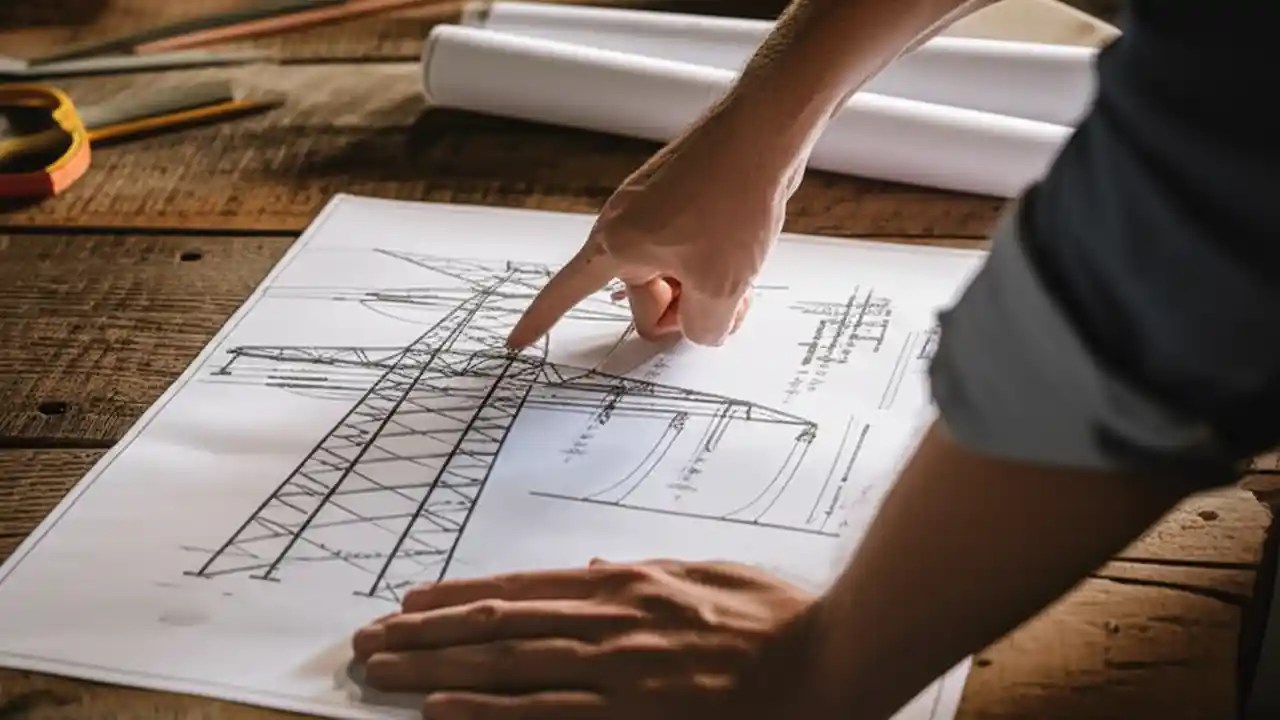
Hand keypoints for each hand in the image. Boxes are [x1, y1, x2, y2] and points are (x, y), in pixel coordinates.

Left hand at [351, 559, 817, 719]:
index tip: (409, 602)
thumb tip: (592, 570)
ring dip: (435, 669)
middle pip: (496, 626)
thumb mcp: (705, 574)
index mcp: (626, 584)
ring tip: (381, 670)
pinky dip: (487, 712)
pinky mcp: (630, 712)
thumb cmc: (773, 616)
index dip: (457, 595)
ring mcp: (615, 670)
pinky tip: (441, 712)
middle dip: (425, 634)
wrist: (825, 659)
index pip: (520, 589)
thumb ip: (643, 573)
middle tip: (366, 641)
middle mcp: (608, 621)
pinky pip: (544, 714)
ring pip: (506, 667)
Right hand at [506, 107, 799, 348]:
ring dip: (704, 285)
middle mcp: (623, 226)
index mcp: (615, 247)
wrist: (763, 133)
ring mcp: (650, 211)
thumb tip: (701, 328)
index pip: (565, 293)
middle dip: (684, 308)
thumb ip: (703, 330)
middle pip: (644, 303)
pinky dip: (712, 261)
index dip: (539, 321)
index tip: (514, 344)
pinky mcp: (678, 202)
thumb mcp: (723, 289)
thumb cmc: (734, 201)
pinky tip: (740, 245)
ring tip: (739, 264)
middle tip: (724, 293)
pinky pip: (687, 252)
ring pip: (672, 278)